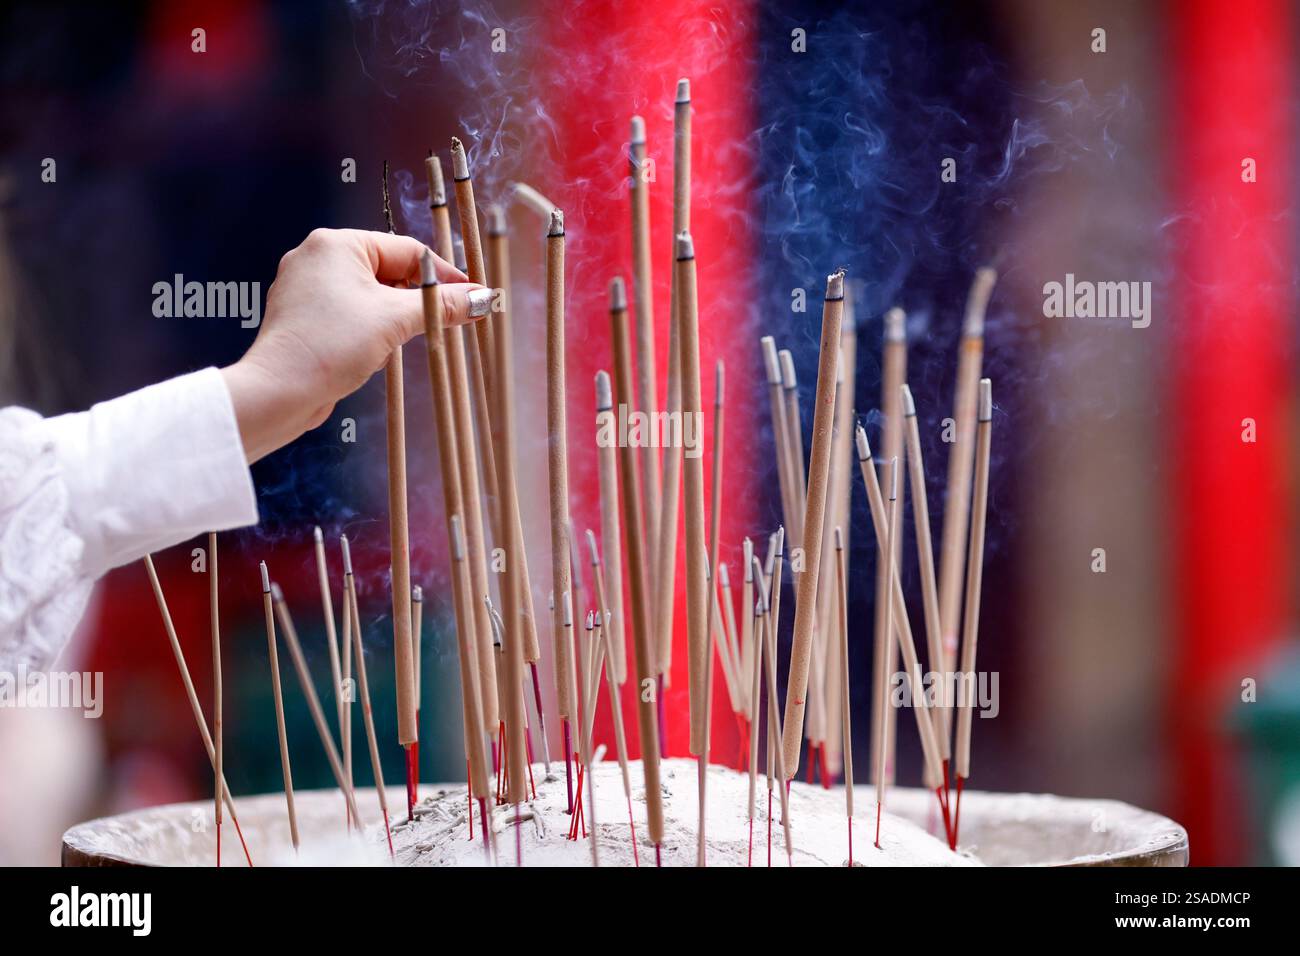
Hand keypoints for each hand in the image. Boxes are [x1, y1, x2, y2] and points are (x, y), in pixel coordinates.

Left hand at [221, 228, 482, 461]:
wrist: (280, 391)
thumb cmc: (330, 345)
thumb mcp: (396, 320)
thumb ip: (441, 306)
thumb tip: (481, 299)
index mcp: (338, 244)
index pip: (407, 251)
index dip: (444, 276)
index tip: (470, 297)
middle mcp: (318, 257)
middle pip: (390, 271)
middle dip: (416, 299)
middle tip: (445, 320)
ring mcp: (307, 288)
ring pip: (371, 295)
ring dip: (394, 317)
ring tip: (401, 340)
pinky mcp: (305, 317)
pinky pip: (351, 314)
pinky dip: (370, 328)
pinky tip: (374, 351)